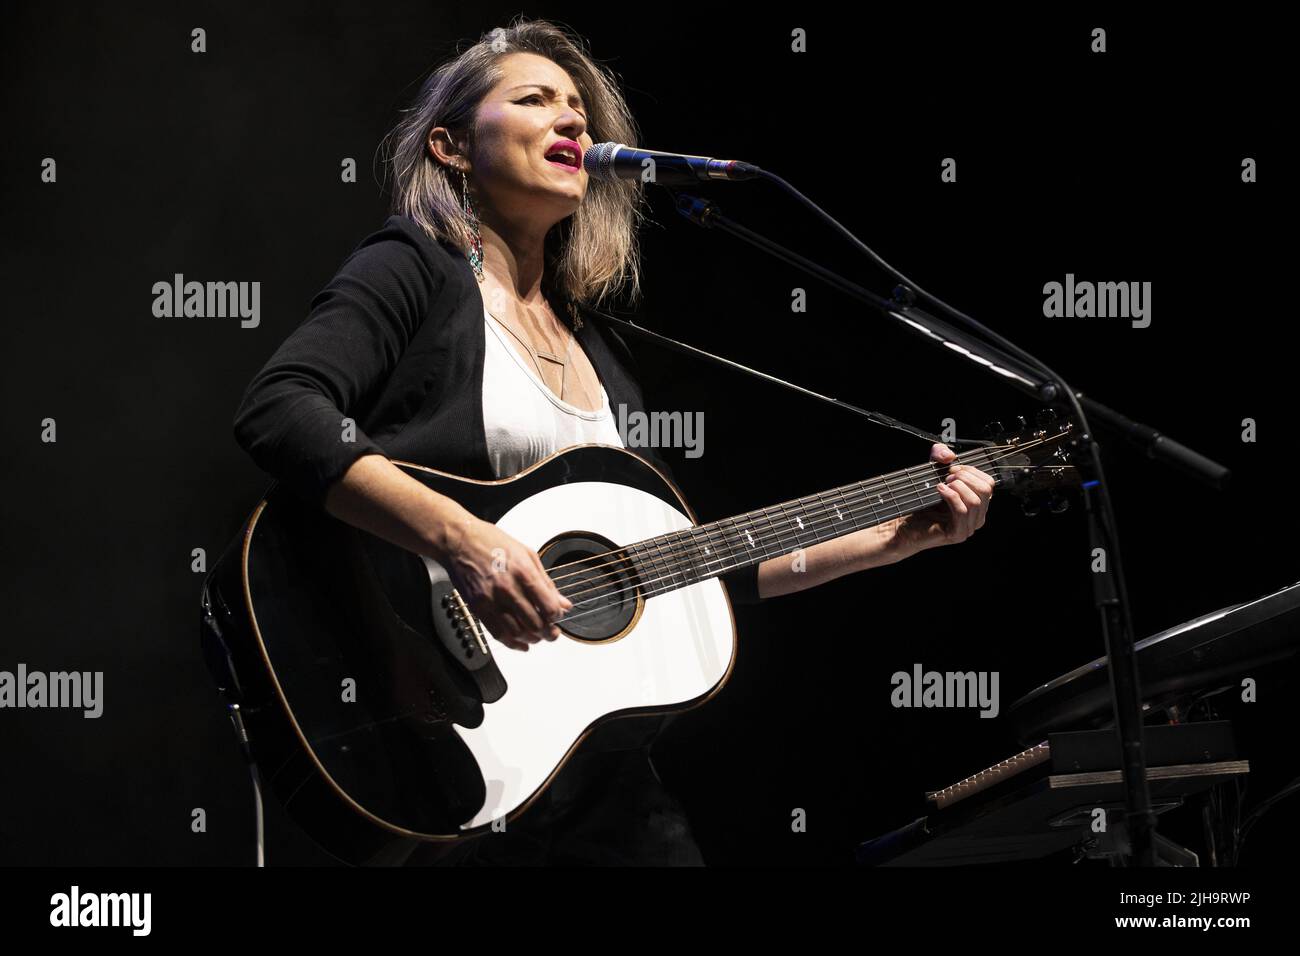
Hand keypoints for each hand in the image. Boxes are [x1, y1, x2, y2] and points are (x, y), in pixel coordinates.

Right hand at [440, 515, 571, 651]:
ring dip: (532, 639)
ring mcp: (491, 600)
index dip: (557, 616)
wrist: (459, 541)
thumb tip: (564, 603)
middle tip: (552, 632)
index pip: (549, 607)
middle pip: (535, 624)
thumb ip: (547, 583)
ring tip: (537, 637)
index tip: (558, 616)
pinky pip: (498, 633)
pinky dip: (513, 643)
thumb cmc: (492, 543)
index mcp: (524, 573)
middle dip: (548, 633)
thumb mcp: (528, 555)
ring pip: (517, 632)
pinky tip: (521, 644)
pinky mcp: (478, 608)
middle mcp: (508, 589)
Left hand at [886, 443, 993, 558]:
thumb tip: (949, 455)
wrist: (903, 525)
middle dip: (966, 477)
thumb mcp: (932, 472)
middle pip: (985, 490)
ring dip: (958, 487)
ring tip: (942, 483)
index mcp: (976, 504)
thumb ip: (940, 456)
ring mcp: (968, 527)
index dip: (971, 471)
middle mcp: (976, 516)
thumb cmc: (920, 503)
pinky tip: (939, 490)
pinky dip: (951, 496)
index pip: (988, 483)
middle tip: (947, 476)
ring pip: (975, 501)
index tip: (952, 468)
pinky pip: (962, 512)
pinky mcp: (957, 534)